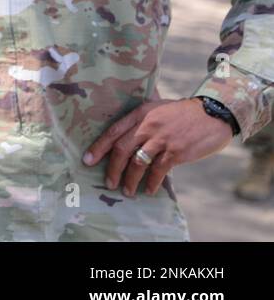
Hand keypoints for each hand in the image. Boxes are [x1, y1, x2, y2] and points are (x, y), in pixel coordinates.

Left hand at [83, 97, 233, 196]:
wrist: (212, 114)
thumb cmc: (183, 113)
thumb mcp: (157, 108)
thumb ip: (141, 120)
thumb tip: (123, 137)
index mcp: (140, 113)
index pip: (113, 131)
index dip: (99, 147)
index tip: (87, 160)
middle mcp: (147, 126)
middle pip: (121, 149)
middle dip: (112, 169)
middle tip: (108, 183)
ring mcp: (162, 139)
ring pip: (138, 163)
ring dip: (131, 180)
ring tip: (127, 191)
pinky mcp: (176, 152)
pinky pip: (158, 171)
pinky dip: (152, 183)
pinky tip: (149, 190)